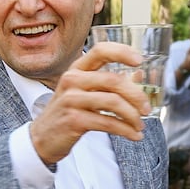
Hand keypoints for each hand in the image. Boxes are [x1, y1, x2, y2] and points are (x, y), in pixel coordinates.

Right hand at [27, 44, 150, 164]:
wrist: (42, 138)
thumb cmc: (68, 112)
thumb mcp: (85, 92)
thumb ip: (109, 83)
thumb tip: (139, 76)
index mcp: (76, 69)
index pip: (100, 50)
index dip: (122, 52)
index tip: (140, 61)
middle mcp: (72, 80)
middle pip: (113, 80)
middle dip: (136, 95)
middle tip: (147, 108)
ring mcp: (72, 100)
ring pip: (113, 102)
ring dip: (133, 116)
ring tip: (140, 126)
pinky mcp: (74, 120)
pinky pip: (108, 123)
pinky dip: (126, 130)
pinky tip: (134, 135)